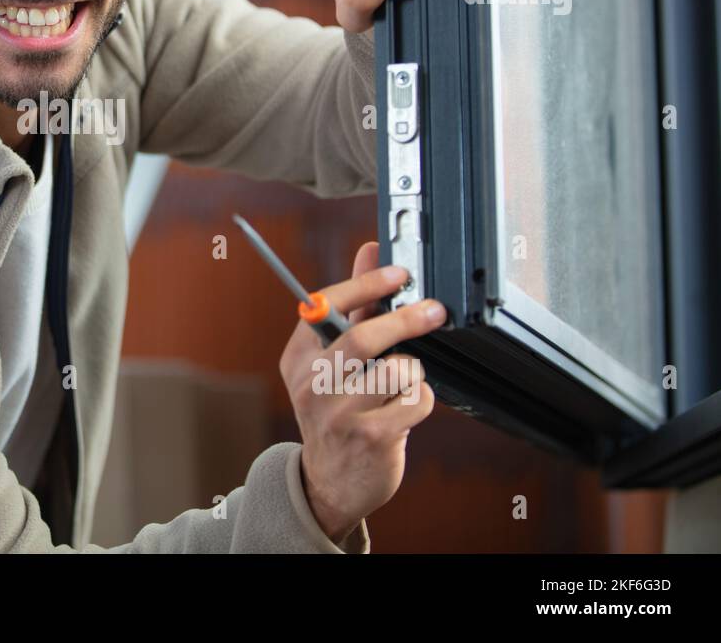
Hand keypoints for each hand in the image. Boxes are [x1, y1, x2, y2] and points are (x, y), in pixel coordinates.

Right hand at [278, 241, 443, 542]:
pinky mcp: (371, 438)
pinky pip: (416, 400)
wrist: (330, 481)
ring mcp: (339, 413)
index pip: (325, 305)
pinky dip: (421, 399)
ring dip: (412, 371)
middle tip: (434, 310)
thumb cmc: (335, 409)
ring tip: (399, 383)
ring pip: (398, 369)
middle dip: (406, 319)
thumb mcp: (332, 358)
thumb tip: (371, 250)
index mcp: (298, 356)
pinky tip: (403, 411)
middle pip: (364, 337)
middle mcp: (311, 384)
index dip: (366, 284)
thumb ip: (354, 304)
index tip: (399, 273)